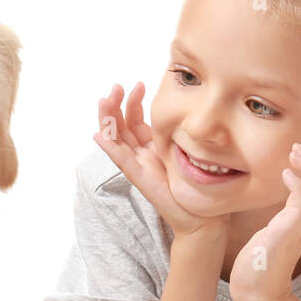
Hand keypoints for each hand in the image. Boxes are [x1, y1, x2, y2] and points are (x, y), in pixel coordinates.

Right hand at [92, 82, 226, 238]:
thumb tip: (191, 107)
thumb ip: (180, 133)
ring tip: (104, 102)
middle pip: (120, 126)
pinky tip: (100, 136)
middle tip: (116, 87)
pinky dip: (110, 149)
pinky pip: (122, 161)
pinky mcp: (140, 179)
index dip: (132, 102)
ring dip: (107, 121)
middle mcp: (140, 155)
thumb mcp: (186, 150)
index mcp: (149, 147)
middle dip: (115, 105)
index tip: (137, 84)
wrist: (199, 216)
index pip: (133, 120)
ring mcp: (138, 167)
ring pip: (115, 140)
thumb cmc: (194, 186)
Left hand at [229, 143, 300, 300]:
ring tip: (294, 156)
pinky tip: (284, 175)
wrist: (256, 288)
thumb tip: (296, 184)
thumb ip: (291, 205)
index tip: (298, 151)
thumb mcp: (280, 222)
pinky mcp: (289, 230)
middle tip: (297, 149)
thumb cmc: (263, 257)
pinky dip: (298, 183)